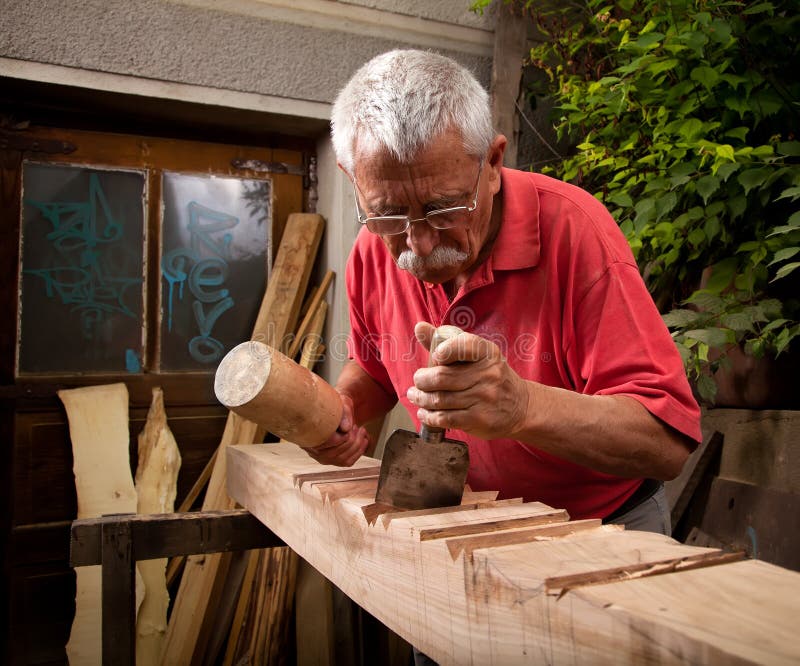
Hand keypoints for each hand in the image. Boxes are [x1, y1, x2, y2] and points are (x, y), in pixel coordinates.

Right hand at [305, 393, 369, 465]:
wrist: (337, 410)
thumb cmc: (336, 406)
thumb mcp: (340, 404)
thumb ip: (344, 414)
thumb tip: (346, 428)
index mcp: (308, 434)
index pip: (325, 444)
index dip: (341, 437)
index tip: (351, 426)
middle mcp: (312, 450)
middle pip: (333, 454)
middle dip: (351, 440)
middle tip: (357, 427)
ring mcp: (322, 457)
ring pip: (342, 459)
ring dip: (356, 445)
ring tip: (361, 431)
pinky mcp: (333, 460)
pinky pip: (347, 462)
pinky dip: (359, 452)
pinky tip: (364, 440)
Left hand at [407, 321, 530, 439]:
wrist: (521, 406)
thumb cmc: (491, 377)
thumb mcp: (477, 355)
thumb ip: (446, 341)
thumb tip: (419, 327)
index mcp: (487, 353)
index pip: (463, 345)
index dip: (444, 350)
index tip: (436, 356)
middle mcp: (488, 374)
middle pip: (441, 377)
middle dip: (421, 380)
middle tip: (417, 382)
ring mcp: (484, 398)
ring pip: (440, 399)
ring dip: (421, 399)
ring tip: (416, 396)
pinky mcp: (480, 419)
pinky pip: (445, 418)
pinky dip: (429, 416)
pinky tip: (425, 413)